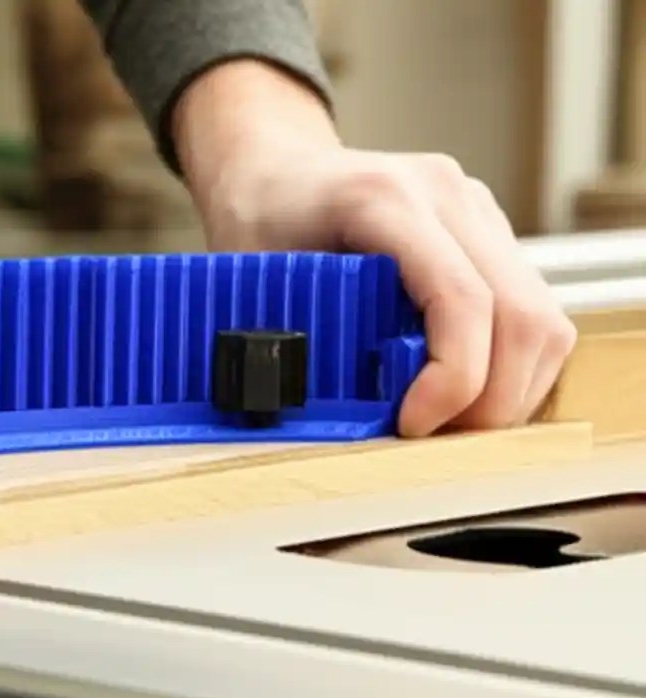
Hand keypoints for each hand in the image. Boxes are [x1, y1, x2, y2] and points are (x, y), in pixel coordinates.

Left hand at [172, 61, 576, 436]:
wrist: (274, 164)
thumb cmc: (257, 216)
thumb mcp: (249, 281)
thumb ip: (283, 343)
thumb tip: (316, 424)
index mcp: (385, 200)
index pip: (462, 299)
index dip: (455, 379)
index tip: (413, 425)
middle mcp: (446, 196)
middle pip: (522, 315)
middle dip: (491, 400)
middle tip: (438, 440)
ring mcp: (477, 211)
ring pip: (543, 317)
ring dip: (510, 389)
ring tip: (450, 424)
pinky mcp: (489, 233)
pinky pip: (531, 309)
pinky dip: (510, 366)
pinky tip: (462, 393)